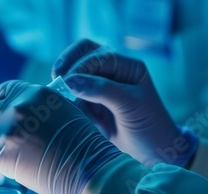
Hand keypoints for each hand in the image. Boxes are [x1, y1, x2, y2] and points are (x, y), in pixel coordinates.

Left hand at [0, 80, 123, 193]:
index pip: (3, 89)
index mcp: (35, 93)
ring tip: (10, 160)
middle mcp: (17, 106)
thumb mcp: (65, 111)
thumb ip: (42, 107)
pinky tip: (3, 176)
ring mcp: (6, 129)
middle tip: (6, 140)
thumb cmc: (83, 145)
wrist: (87, 168)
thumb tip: (28, 114)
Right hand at [53, 39, 197, 166]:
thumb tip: (70, 80)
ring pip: (75, 73)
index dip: (81, 65)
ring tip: (58, 95)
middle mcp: (114, 71)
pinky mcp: (91, 102)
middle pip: (84, 53)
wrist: (152, 154)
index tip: (68, 83)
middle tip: (56, 79)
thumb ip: (102, 90)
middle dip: (68, 63)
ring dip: (65, 82)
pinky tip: (64, 106)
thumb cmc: (149, 127)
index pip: (99, 55)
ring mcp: (101, 86)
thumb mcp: (130, 105)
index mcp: (128, 66)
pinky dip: (67, 98)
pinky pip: (73, 93)